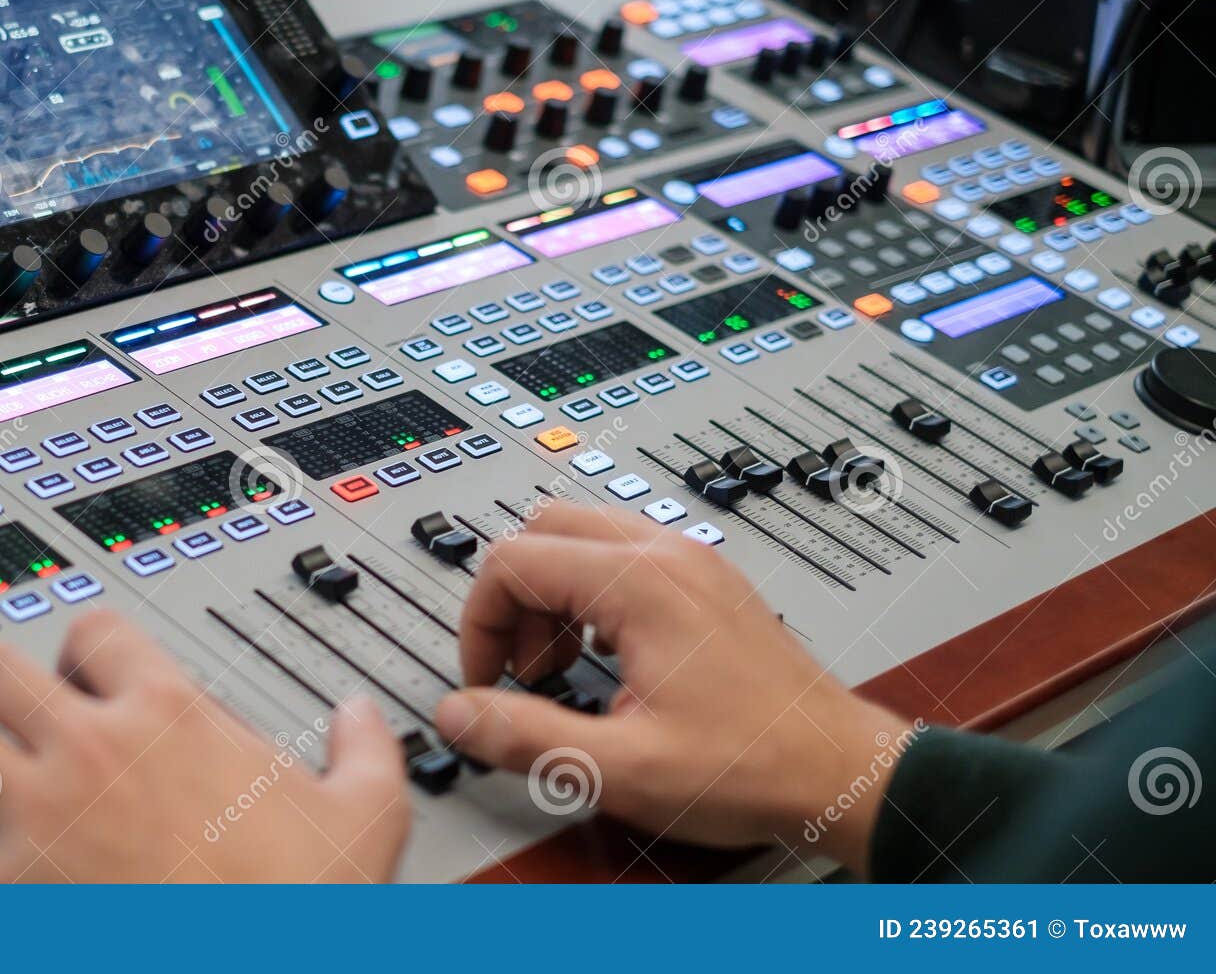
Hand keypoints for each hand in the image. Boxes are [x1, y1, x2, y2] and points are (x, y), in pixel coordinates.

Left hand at [0, 608, 409, 882]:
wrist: (254, 963)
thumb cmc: (299, 901)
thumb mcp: (365, 812)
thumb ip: (364, 747)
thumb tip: (362, 714)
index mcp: (170, 714)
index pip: (99, 631)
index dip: (84, 638)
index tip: (81, 657)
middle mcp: (88, 747)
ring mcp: (31, 815)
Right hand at [434, 503, 913, 872]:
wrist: (841, 771)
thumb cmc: (752, 766)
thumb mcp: (623, 768)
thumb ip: (528, 738)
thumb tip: (457, 717)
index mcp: (640, 583)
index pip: (513, 560)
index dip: (481, 623)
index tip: (487, 681)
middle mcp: (666, 555)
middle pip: (544, 527)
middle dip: (513, 598)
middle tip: (523, 669)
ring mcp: (692, 563)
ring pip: (584, 534)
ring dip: (551, 593)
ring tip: (561, 669)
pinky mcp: (707, 582)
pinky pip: (624, 555)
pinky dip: (592, 592)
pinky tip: (605, 657)